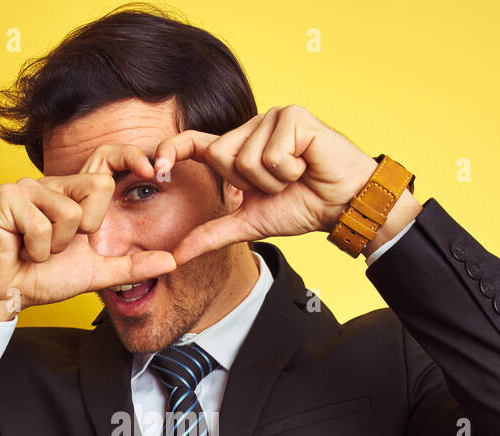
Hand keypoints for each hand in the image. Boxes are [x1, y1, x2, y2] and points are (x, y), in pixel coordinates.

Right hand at [0, 155, 176, 321]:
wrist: (3, 295)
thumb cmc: (42, 278)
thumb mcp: (97, 273)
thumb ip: (132, 266)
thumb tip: (172, 262)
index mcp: (72, 194)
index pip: (105, 160)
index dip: (129, 156)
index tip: (152, 170)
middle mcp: (52, 183)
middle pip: (98, 187)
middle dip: (86, 229)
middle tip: (60, 245)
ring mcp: (26, 187)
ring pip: (69, 213)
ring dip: (56, 246)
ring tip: (36, 249)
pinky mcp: (5, 197)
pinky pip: (40, 226)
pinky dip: (35, 249)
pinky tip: (21, 250)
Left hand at [152, 105, 380, 266]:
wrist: (343, 204)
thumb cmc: (302, 207)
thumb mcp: (248, 224)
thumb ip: (211, 234)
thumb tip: (176, 256)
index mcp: (238, 148)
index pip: (194, 143)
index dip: (171, 150)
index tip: (156, 168)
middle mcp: (252, 127)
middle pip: (220, 156)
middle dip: (249, 183)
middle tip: (279, 184)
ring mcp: (272, 117)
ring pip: (246, 157)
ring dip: (273, 180)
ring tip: (296, 175)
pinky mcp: (293, 116)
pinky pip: (271, 154)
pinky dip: (289, 171)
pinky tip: (307, 165)